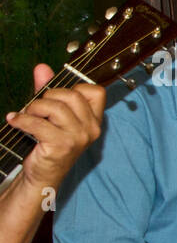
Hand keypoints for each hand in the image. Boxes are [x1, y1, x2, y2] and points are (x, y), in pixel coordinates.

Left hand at [6, 65, 104, 191]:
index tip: (59, 97)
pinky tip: (14, 121)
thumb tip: (42, 68)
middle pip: (72, 95)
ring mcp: (78, 137)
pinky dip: (21, 120)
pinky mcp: (62, 145)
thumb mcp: (50, 115)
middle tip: (37, 108)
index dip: (75, 88)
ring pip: (55, 107)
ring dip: (34, 109)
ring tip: (26, 116)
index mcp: (93, 120)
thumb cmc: (48, 144)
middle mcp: (91, 128)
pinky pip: (38, 124)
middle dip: (48, 97)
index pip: (96, 92)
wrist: (42, 174)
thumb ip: (47, 91)